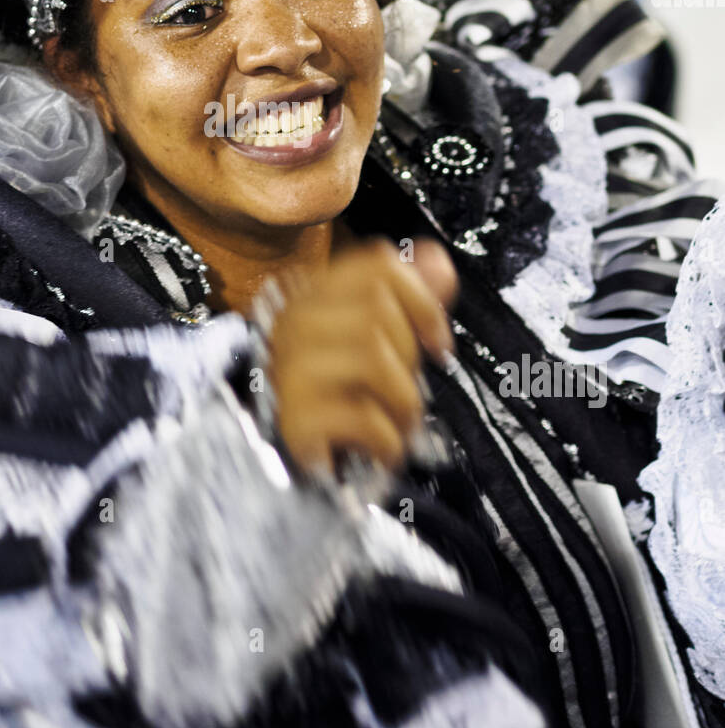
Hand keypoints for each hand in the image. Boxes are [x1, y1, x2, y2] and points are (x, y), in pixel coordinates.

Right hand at [261, 237, 457, 476]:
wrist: (296, 466)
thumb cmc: (346, 396)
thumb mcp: (382, 340)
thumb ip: (410, 297)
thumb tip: (438, 261)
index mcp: (314, 294)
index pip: (378, 264)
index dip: (422, 300)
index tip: (438, 344)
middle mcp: (294, 322)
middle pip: (379, 309)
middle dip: (410, 359)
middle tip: (402, 393)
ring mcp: (289, 368)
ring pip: (373, 355)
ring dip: (405, 403)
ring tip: (398, 424)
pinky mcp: (294, 417)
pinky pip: (363, 416)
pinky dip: (388, 441)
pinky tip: (381, 449)